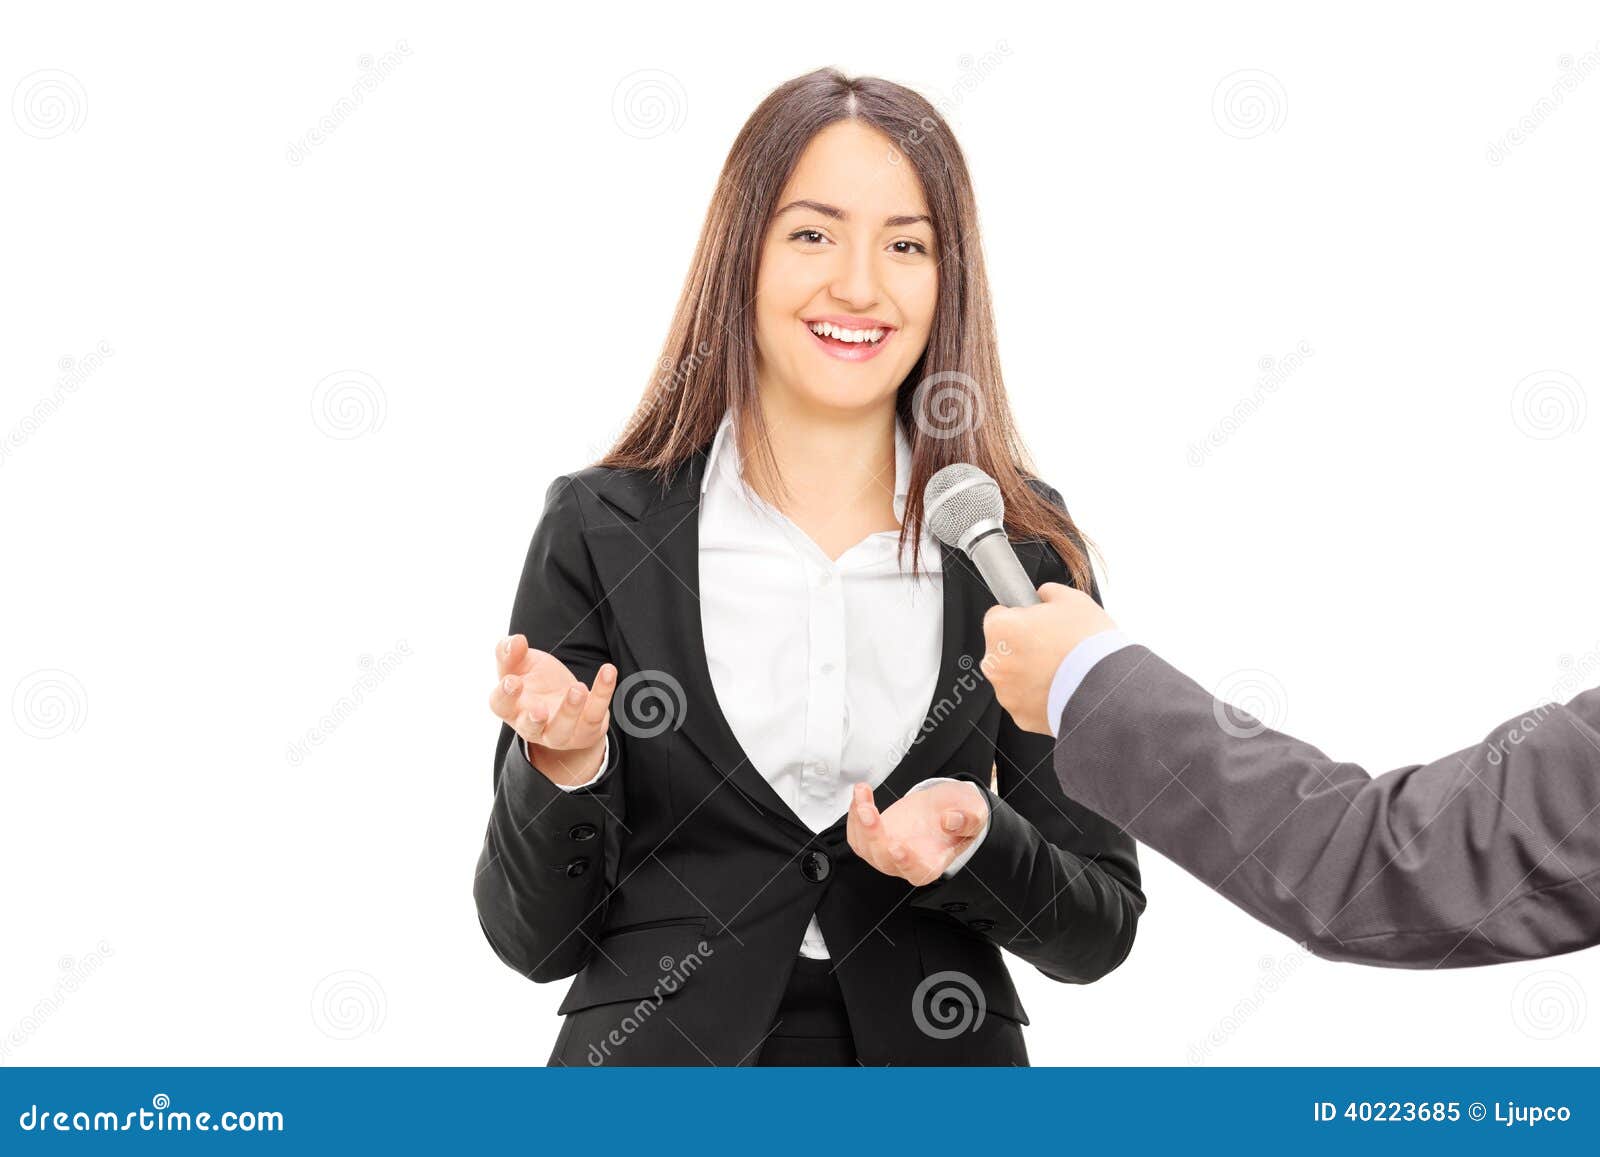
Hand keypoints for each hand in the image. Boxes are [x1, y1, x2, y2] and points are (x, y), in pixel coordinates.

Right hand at [488, 633, 615, 786]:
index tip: (513, 681)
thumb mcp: (523, 664)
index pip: (501, 705)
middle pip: (530, 728)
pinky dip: (602, 692)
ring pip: (563, 730)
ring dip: (570, 710)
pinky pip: (595, 714)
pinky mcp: (586, 731)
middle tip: (538, 708)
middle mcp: (533, 726)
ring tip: (577, 687)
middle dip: (534, 720)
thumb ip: (512, 652)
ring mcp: (560, 733)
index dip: (505, 695)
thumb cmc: (539, 683)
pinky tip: (608, 671)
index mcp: (512, 707)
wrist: (570, 703)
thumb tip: (515, 640)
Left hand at [845, 781, 987, 885]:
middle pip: (883, 859)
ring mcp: (887, 851)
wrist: (944, 806)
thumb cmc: (960, 813)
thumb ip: (969, 819)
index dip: (906, 863)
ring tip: (863, 795)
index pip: (916, 873)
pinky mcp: (875, 837)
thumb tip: (951, 821)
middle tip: (869, 811)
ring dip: (858, 822)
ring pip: (865, 846)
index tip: (898, 846)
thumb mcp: (974, 812)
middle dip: (873, 835)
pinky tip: (861, 794)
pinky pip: (857, 833)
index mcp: (933, 862)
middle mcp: (906, 861)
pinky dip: (853, 814)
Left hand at [981, 582, 1115, 734]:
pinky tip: (1061, 687)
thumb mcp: (1072, 600)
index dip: (1020, 616)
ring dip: (1030, 672)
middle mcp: (996, 662)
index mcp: (1000, 629)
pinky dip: (1038, 696)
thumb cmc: (1089, 643)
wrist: (1107, 688)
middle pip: (1004, 648)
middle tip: (1054, 645)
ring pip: (1014, 677)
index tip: (1036, 622)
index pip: (997, 615)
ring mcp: (1006, 692)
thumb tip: (1043, 595)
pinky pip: (1026, 701)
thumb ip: (1048, 593)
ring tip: (1062, 669)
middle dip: (1023, 646)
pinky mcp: (1020, 716)